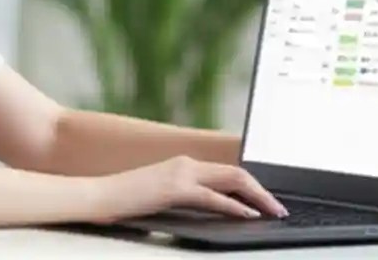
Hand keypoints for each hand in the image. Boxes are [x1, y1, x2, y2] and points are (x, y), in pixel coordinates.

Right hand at [90, 155, 288, 222]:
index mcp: (185, 164)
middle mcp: (187, 163)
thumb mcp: (161, 196)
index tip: (266, 200)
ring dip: (257, 196)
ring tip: (272, 210)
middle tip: (279, 207)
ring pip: (232, 180)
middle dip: (262, 190)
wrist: (99, 195)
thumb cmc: (126, 200)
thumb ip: (185, 197)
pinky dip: (235, 206)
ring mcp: (181, 174)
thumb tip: (210, 208)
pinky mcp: (175, 189)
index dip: (251, 185)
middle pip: (236, 173)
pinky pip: (213, 197)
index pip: (227, 172)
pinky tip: (248, 214)